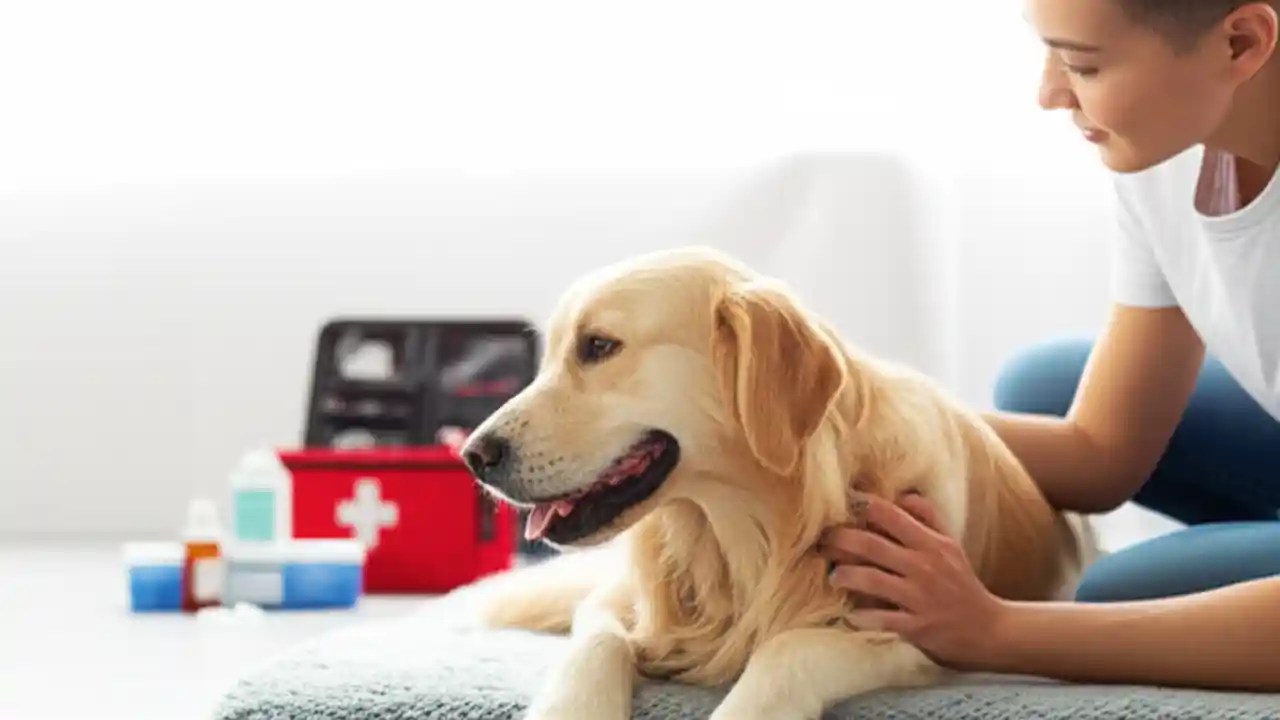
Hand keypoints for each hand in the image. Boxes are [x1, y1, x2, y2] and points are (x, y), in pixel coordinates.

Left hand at [818, 492, 1007, 669]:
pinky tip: (850, 613)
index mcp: (931, 544)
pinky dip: (862, 616)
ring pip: (871, 580)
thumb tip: (903, 494)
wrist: (987, 628)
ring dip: (845, 576)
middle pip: (872, 545)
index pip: (892, 515)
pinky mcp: (917, 626)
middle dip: (841, 539)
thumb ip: (928, 517)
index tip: (842, 502)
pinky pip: (881, 619)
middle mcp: (924, 566)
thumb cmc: (961, 583)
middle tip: (822, 540)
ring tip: (833, 576)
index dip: (863, 505)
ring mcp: (919, 597)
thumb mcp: (950, 545)